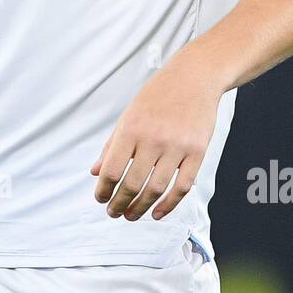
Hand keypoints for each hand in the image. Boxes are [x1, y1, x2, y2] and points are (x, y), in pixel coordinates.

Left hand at [91, 51, 223, 221]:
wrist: (194, 77)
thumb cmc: (158, 95)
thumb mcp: (128, 115)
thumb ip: (111, 145)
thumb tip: (95, 172)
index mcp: (131, 129)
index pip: (112, 170)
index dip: (103, 190)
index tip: (101, 199)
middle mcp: (153, 139)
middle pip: (132, 184)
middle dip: (119, 204)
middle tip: (114, 213)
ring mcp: (177, 146)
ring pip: (156, 189)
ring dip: (141, 208)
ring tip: (131, 215)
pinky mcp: (197, 152)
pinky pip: (182, 186)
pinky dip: (169, 205)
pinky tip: (158, 213)